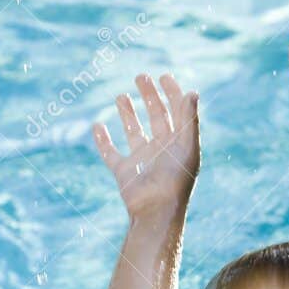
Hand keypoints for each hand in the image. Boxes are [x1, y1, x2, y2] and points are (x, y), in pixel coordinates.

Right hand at [92, 73, 199, 220]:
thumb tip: (192, 91)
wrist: (156, 212)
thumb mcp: (186, 147)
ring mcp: (142, 160)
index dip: (172, 94)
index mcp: (179, 143)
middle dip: (149, 96)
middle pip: (156, 116)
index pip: (177, 112)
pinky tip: (97, 126)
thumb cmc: (175, 180)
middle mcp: (162, 149)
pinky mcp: (124, 171)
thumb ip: (189, 119)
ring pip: (134, 131)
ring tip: (121, 96)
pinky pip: (111, 153)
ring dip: (128, 113)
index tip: (164, 76)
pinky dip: (103, 141)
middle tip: (140, 76)